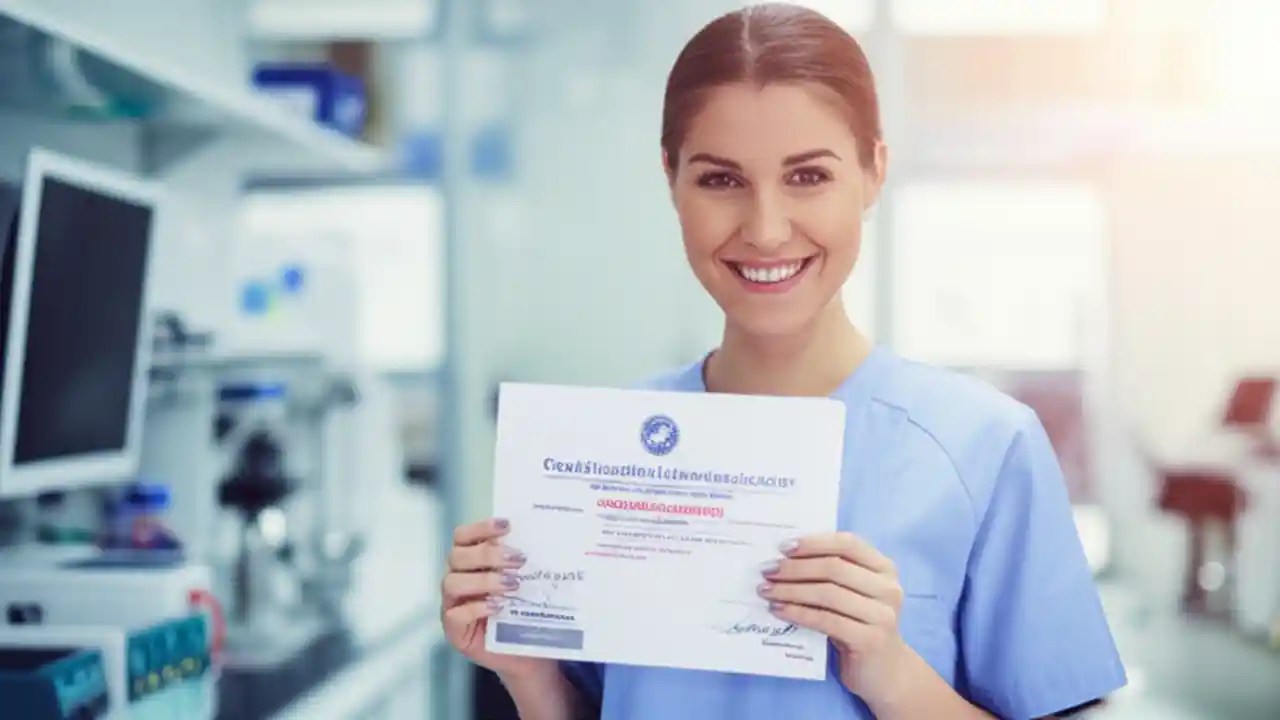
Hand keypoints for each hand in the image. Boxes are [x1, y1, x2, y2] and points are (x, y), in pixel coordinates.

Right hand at [440, 517, 555, 680]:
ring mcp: (452, 606)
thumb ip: (528, 561)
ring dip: (485, 580)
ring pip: (453, 582)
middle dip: (488, 554)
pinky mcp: (455, 632)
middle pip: (457, 556)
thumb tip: (548, 537)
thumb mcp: (530, 582)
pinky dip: (477, 608)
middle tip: (519, 560)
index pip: (463, 536)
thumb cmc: (528, 613)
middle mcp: (457, 580)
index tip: (507, 525)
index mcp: (470, 563)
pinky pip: (455, 614)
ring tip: (513, 585)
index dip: (481, 528)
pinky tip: (499, 607)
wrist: (530, 653)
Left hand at [758, 532, 913, 703]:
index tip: (783, 547)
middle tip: (767, 571)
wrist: (884, 672)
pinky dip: (798, 613)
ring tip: (766, 590)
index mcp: (884, 569)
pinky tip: (779, 610)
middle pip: (834, 567)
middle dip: (795, 568)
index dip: (814, 543)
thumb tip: (783, 557)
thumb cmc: (859, 625)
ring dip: (791, 590)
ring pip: (828, 593)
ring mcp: (882, 615)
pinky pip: (826, 620)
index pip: (848, 543)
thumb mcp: (852, 594)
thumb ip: (832, 573)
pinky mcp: (870, 640)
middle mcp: (888, 589)